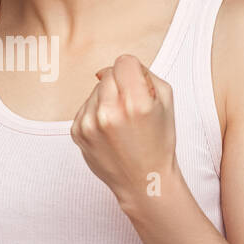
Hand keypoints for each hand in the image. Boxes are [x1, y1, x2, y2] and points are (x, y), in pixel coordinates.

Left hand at [70, 54, 177, 208]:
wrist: (144, 181)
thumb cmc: (159, 141)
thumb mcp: (166, 101)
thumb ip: (143, 73)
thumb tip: (110, 69)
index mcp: (136, 103)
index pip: (124, 61)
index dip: (134, 71)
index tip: (138, 86)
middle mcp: (109, 113)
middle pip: (108, 74)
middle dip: (120, 85)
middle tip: (132, 109)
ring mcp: (90, 124)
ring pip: (94, 90)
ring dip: (107, 100)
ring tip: (121, 123)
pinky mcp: (77, 132)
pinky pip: (85, 106)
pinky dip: (96, 113)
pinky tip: (109, 131)